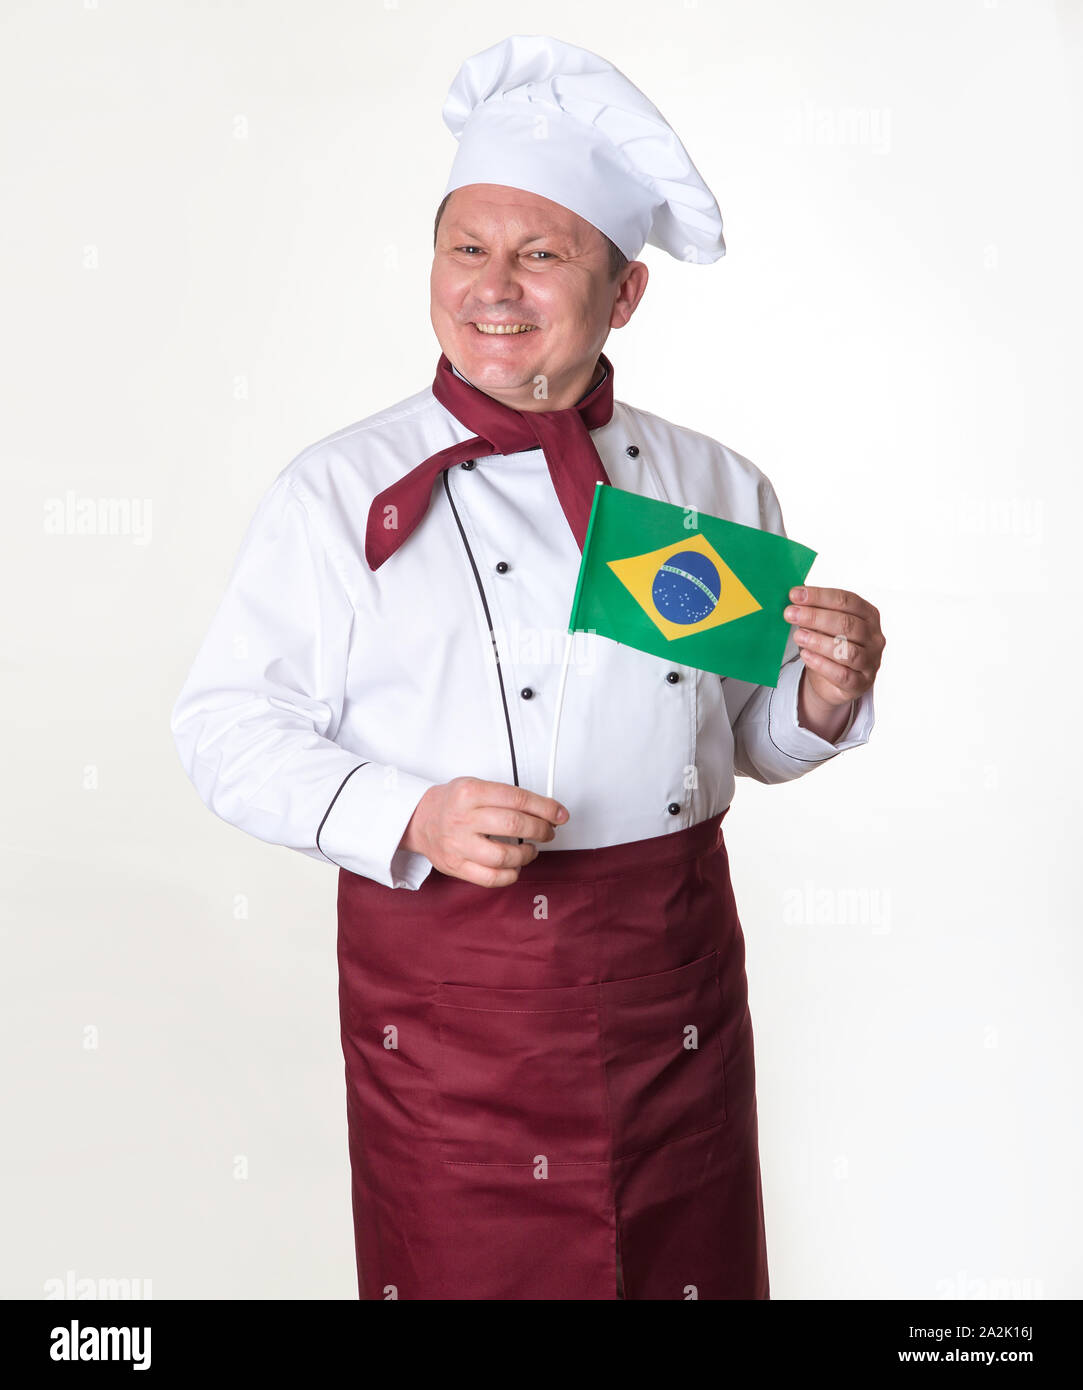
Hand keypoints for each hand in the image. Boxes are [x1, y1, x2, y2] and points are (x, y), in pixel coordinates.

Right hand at [399, 776, 569, 887]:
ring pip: (505, 856)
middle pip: (514, 825)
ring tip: (531, 850)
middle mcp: (462, 818)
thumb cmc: (453, 803)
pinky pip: (491, 878)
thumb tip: (547, 811)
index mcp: (470, 792)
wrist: (420, 820)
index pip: (517, 799)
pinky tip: (514, 865)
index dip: (545, 808)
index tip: (559, 814)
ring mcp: (458, 844)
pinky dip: (511, 874)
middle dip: (541, 830)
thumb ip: (508, 796)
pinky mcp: (456, 867)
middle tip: (547, 831)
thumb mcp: (476, 785)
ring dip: (528, 854)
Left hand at [783, 585, 884, 710]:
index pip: (847, 601)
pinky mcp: (861, 684)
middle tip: (790, 614)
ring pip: (847, 651)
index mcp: (869, 615)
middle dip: (815, 617)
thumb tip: (795, 594)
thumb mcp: (823, 625)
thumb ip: (814, 610)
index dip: (820, 596)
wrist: (835, 682)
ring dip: (819, 641)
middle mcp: (874, 638)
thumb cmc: (830, 645)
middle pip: (847, 624)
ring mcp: (871, 662)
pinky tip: (805, 656)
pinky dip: (822, 664)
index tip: (794, 594)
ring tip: (797, 636)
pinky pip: (842, 675)